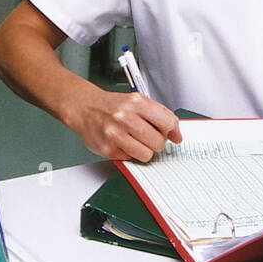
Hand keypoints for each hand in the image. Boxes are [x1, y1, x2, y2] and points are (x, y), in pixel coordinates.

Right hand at [61, 89, 181, 161]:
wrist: (85, 108)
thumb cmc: (113, 106)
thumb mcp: (138, 101)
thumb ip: (160, 115)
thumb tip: (177, 135)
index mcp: (136, 102)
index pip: (167, 122)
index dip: (171, 130)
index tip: (170, 133)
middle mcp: (125, 117)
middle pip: (158, 141)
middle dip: (157, 142)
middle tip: (148, 137)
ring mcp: (115, 134)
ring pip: (147, 154)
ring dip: (145, 151)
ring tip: (137, 142)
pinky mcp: (108, 149)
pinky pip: (131, 160)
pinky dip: (130, 154)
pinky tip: (124, 144)